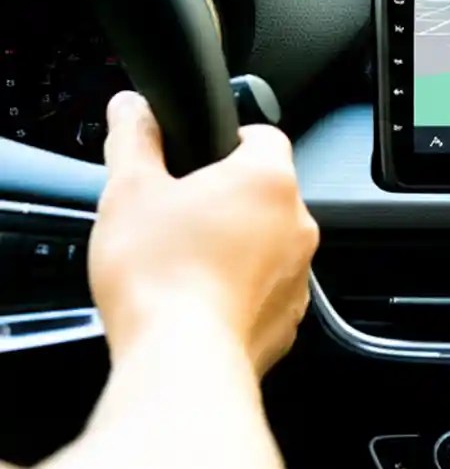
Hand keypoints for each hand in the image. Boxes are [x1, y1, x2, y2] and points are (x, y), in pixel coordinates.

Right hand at [89, 91, 318, 375]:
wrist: (182, 360)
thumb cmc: (159, 275)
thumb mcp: (129, 190)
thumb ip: (134, 138)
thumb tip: (133, 108)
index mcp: (268, 180)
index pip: (262, 135)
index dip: (226, 138)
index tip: (197, 153)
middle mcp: (298, 224)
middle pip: (263, 192)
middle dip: (224, 197)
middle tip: (177, 213)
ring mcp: (300, 274)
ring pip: (267, 243)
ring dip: (234, 244)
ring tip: (182, 260)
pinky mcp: (290, 317)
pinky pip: (266, 289)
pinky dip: (239, 288)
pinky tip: (198, 297)